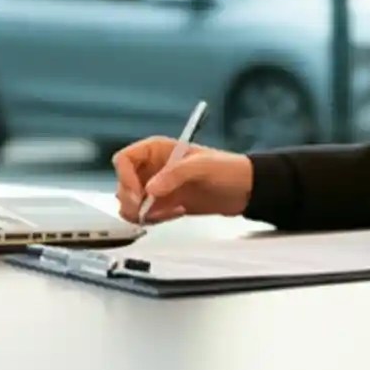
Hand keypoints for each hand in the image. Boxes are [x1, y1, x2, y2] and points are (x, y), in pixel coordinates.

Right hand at [112, 137, 253, 223]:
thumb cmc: (227, 169)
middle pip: (123, 185)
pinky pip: (147, 215)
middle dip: (132, 200)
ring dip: (144, 212)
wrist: (245, 190)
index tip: (138, 194)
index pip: (124, 160)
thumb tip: (150, 190)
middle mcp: (153, 168)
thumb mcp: (202, 166)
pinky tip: (178, 212)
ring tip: (169, 211)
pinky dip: (156, 219)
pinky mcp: (165, 205)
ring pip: (131, 203)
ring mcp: (158, 188)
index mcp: (157, 150)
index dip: (126, 178)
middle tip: (147, 210)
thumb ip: (175, 175)